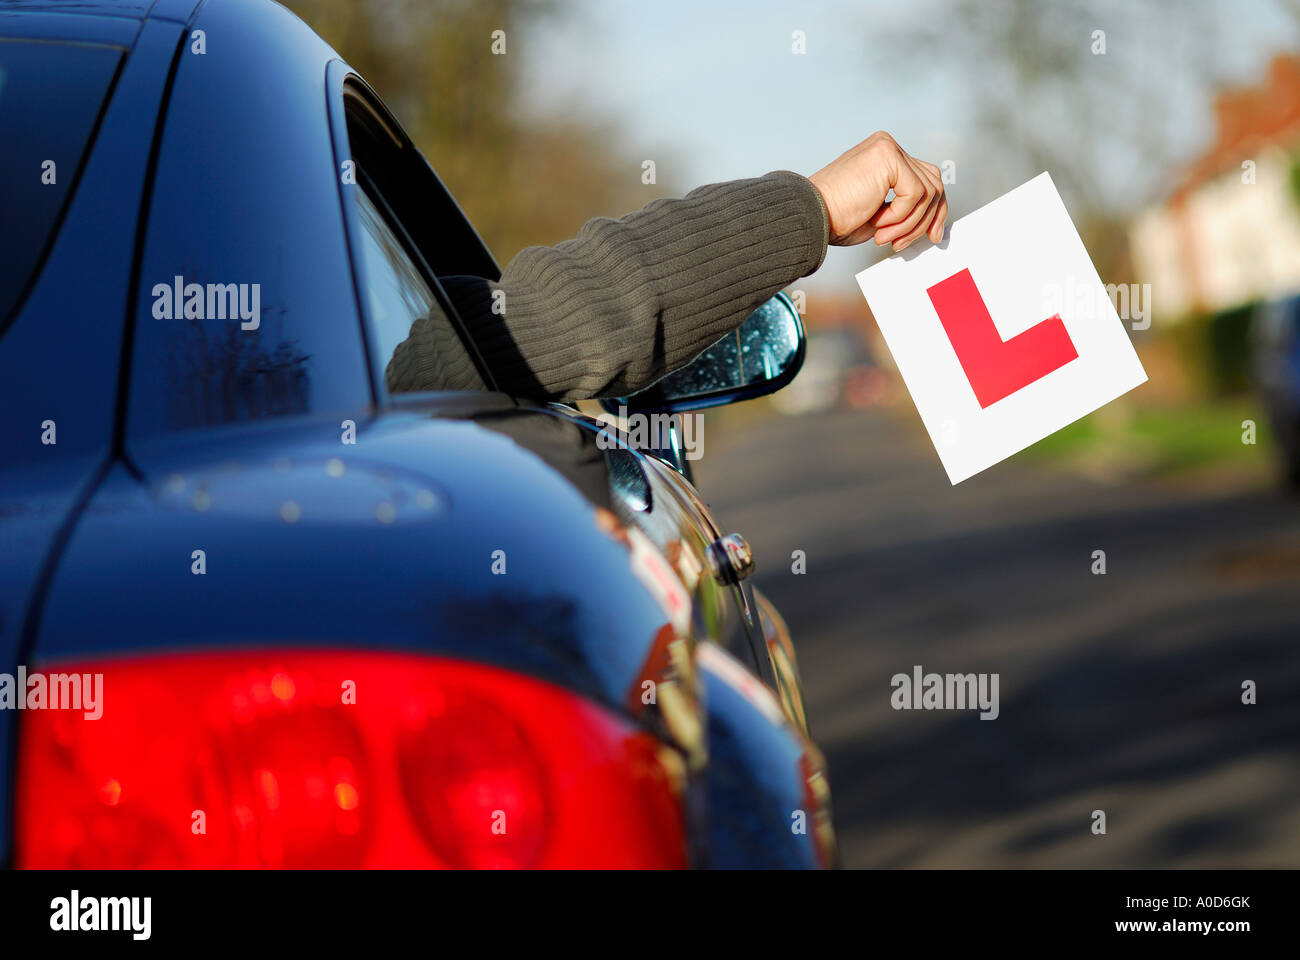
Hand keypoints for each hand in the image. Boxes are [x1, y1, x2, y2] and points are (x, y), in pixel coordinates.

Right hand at [809, 132, 948, 251]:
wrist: (810, 217)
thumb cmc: (835, 219)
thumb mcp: (880, 215)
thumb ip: (905, 210)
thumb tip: (934, 224)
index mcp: (884, 157)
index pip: (926, 179)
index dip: (934, 211)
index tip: (932, 237)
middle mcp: (888, 146)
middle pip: (933, 183)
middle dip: (928, 219)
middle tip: (906, 243)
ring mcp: (888, 148)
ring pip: (928, 191)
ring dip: (909, 223)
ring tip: (885, 237)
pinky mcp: (888, 157)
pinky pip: (915, 193)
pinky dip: (901, 217)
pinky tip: (878, 224)